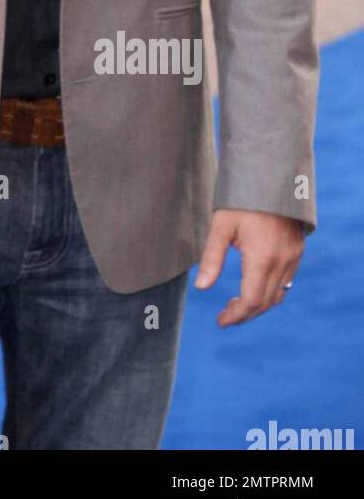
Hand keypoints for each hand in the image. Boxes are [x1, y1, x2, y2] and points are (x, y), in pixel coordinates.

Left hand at [195, 208, 304, 326]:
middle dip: (245, 313)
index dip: (236, 315)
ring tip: (237, 304)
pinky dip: (271, 291)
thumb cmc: (241, 200)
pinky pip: (287, 282)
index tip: (220, 321)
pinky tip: (255, 286)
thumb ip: (212, 258)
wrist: (271, 177)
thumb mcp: (221, 226)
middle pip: (266, 302)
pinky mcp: (297, 251)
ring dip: (259, 305)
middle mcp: (282, 262)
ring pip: (278, 294)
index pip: (251, 301)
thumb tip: (201, 288)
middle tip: (225, 315)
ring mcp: (293, 257)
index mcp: (262, 258)